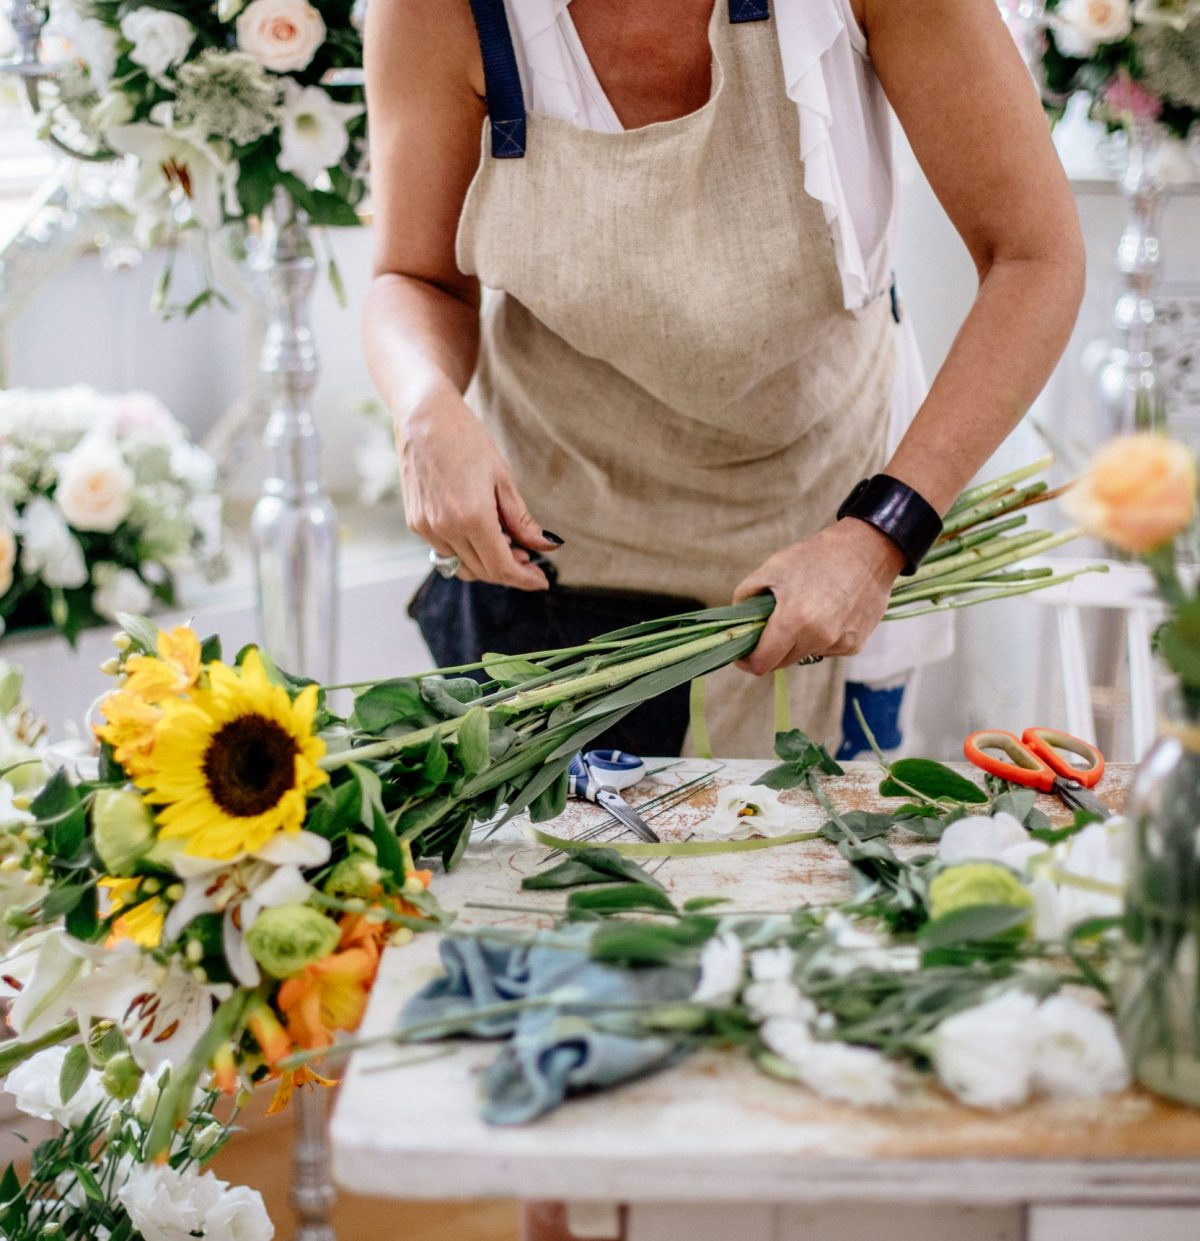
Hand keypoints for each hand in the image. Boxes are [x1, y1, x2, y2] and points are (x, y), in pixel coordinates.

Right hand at [399, 386, 558, 590]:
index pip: (501, 566)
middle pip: (483, 571)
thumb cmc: (467, 439)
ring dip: (487, 563)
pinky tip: (480, 532)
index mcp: (472, 517)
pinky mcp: (415, 523)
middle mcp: (444, 529)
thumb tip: (545, 547)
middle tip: (529, 560)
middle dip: (509, 572)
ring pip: (462, 566)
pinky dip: (466, 551)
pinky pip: (445, 551)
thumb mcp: (502, 479)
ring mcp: (426, 528)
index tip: (541, 581)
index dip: (524, 579)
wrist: (423, 416)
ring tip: (506, 543)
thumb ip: (521, 520)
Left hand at [733, 521, 906, 675]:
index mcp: (794, 621)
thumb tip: (737, 619)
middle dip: (771, 649)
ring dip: (796, 643)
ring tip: (804, 611)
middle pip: (781, 663)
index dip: (748, 661)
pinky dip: (818, 638)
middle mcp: (818, 638)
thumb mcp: (773, 567)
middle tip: (770, 626)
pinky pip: (825, 650)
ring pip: (803, 656)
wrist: (868, 551)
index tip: (743, 653)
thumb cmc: (817, 556)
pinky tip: (827, 613)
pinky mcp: (854, 645)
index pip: (763, 663)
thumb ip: (746, 594)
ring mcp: (839, 644)